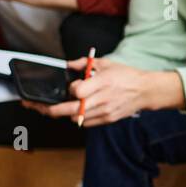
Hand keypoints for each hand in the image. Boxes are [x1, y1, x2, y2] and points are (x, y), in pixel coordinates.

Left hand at [23, 59, 182, 126]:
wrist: (145, 91)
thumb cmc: (127, 76)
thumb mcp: (106, 63)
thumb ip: (84, 63)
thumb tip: (68, 65)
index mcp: (101, 83)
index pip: (76, 91)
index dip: (69, 90)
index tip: (70, 86)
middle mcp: (102, 99)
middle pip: (69, 110)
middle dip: (50, 110)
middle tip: (39, 107)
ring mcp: (104, 111)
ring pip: (76, 118)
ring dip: (65, 114)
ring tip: (59, 108)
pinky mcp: (107, 119)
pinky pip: (86, 123)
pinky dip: (79, 118)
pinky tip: (78, 111)